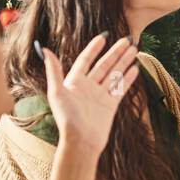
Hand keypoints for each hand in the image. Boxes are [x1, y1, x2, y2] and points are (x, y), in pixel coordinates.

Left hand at [42, 35, 139, 157]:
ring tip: (135, 49)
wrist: (81, 142)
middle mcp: (88, 86)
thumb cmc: (67, 119)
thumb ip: (54, 70)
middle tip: (128, 40)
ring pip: (115, 74)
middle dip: (116, 52)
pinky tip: (135, 68)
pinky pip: (121, 87)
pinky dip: (128, 78)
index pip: (86, 59)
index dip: (94, 48)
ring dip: (124, 61)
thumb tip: (44, 49)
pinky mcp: (110, 105)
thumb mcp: (57, 93)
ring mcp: (100, 95)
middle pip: (104, 64)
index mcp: (74, 81)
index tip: (104, 37)